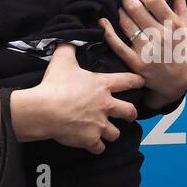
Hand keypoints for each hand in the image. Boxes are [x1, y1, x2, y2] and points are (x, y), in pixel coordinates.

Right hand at [10, 41, 145, 153]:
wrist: (44, 110)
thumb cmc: (55, 84)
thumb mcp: (62, 60)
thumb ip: (68, 48)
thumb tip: (68, 38)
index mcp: (103, 86)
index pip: (129, 81)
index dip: (137, 81)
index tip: (142, 82)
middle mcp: (106, 106)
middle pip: (130, 112)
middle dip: (131, 114)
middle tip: (129, 114)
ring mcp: (99, 125)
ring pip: (115, 134)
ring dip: (111, 133)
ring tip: (106, 131)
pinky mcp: (90, 139)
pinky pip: (99, 148)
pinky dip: (96, 147)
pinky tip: (92, 144)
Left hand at [99, 0, 186, 105]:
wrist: (176, 80)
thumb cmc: (180, 48)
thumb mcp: (185, 26)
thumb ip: (180, 3)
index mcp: (173, 25)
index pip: (154, 0)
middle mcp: (161, 37)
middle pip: (136, 9)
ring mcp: (147, 50)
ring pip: (126, 24)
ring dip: (120, 12)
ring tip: (121, 9)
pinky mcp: (135, 62)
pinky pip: (117, 45)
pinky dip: (107, 31)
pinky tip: (102, 22)